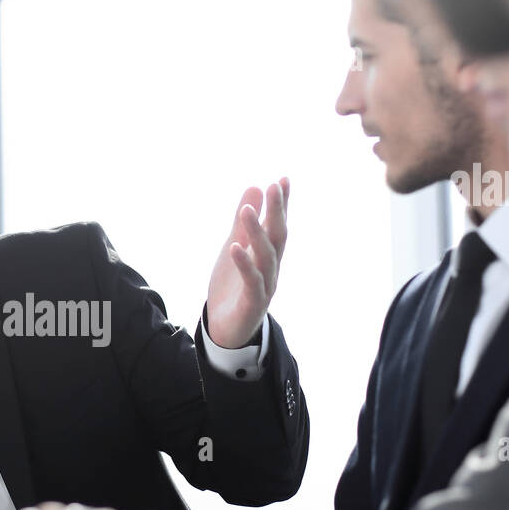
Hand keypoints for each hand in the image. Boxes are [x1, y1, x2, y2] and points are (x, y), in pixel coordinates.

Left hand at [206, 180, 288, 348]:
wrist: (225, 329)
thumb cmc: (233, 287)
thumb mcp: (234, 247)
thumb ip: (243, 222)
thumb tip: (255, 187)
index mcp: (268, 255)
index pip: (277, 225)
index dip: (282, 204)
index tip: (283, 179)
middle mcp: (271, 268)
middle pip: (278, 237)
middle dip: (278, 212)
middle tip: (275, 187)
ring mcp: (265, 286)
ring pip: (265, 257)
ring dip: (257, 233)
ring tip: (248, 211)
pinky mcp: (252, 304)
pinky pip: (251, 282)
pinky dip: (244, 264)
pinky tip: (235, 247)